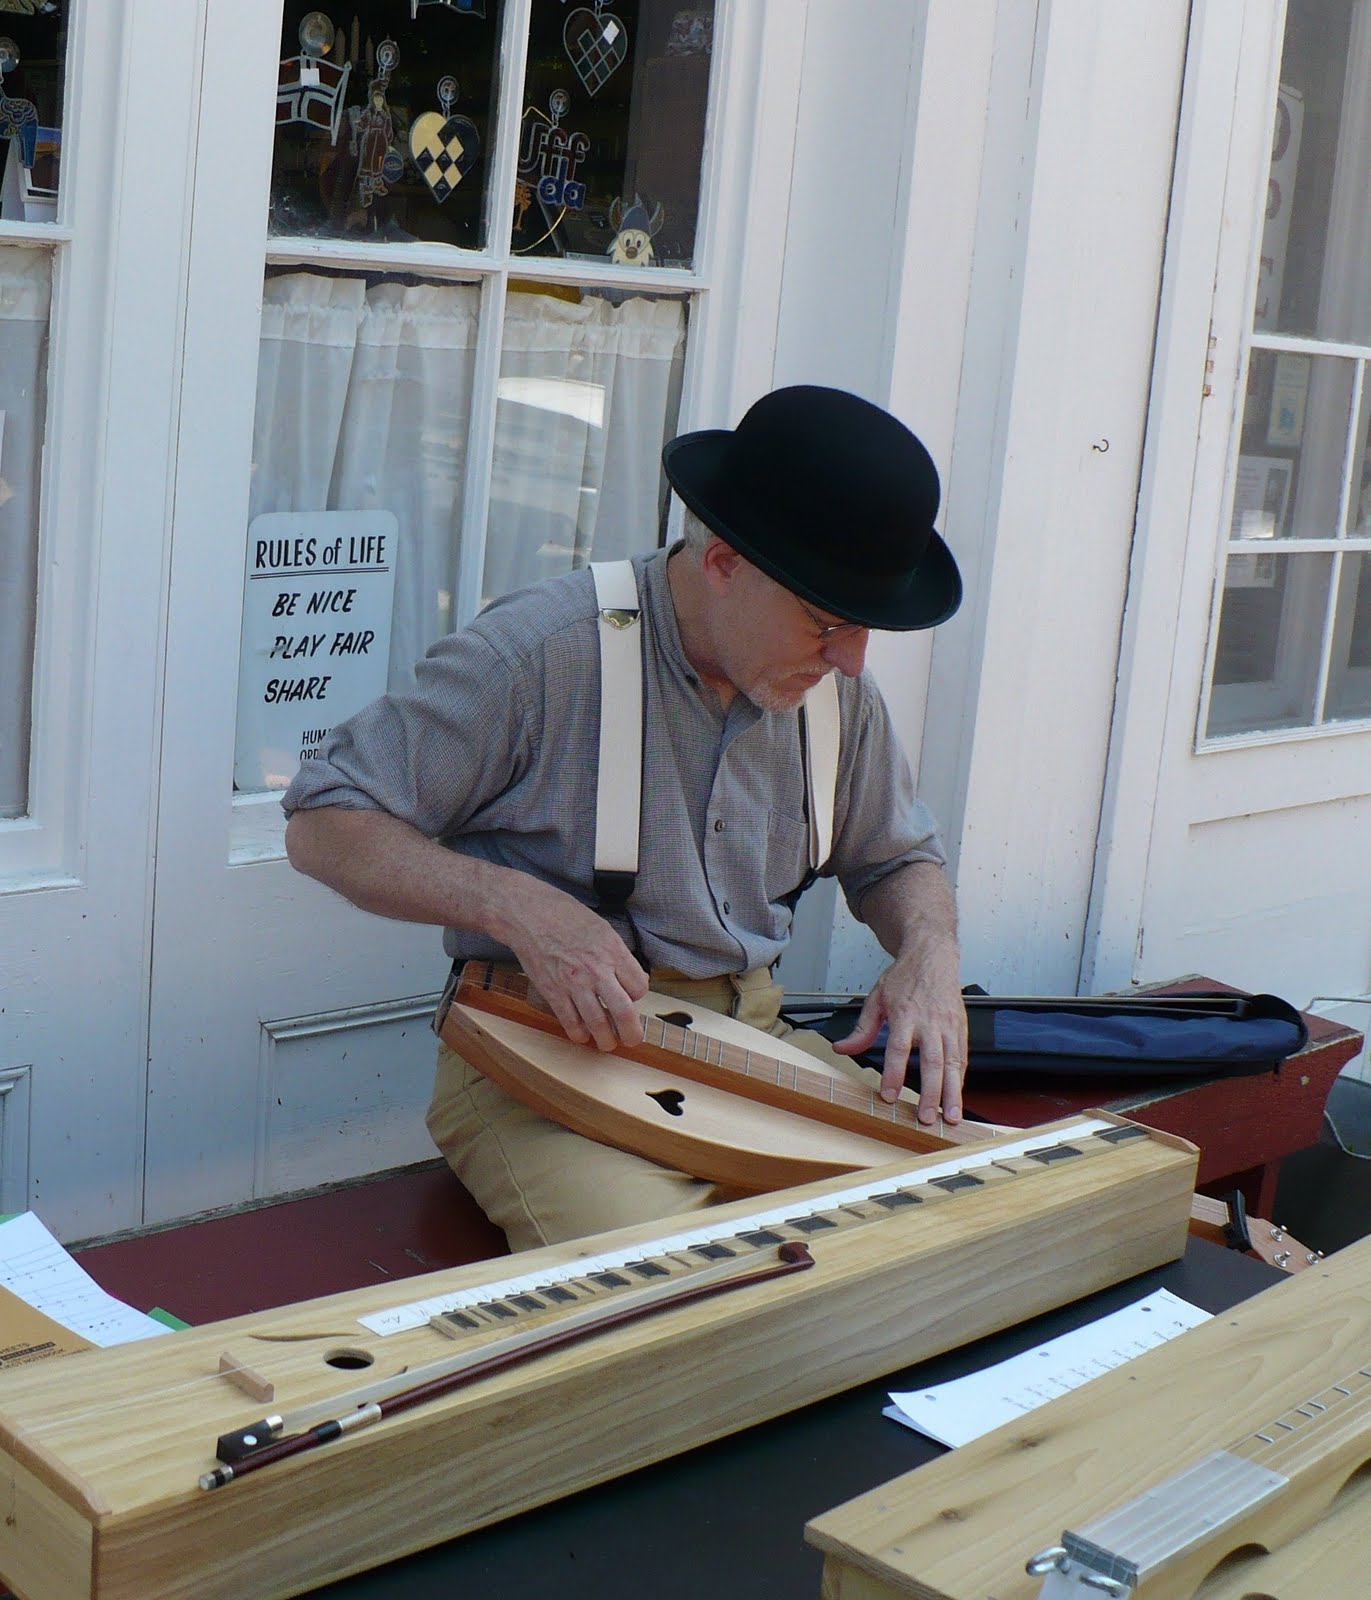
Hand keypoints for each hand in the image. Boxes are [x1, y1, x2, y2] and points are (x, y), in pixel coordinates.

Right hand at [495, 876, 648, 1051]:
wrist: (530, 915)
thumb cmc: (566, 916)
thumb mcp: (603, 928)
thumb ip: (618, 955)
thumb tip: (629, 977)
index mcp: (613, 951)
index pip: (639, 987)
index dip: (638, 995)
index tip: (631, 996)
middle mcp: (596, 970)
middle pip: (624, 1012)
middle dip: (631, 1033)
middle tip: (632, 1039)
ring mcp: (574, 983)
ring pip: (597, 1024)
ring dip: (605, 1040)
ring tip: (607, 1044)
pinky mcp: (553, 992)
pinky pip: (570, 1022)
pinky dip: (578, 1034)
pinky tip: (582, 1034)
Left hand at [831, 939, 966, 1123]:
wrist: (933, 956)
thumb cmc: (905, 977)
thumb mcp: (876, 998)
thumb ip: (862, 1028)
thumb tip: (842, 1048)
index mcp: (905, 1013)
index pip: (898, 1048)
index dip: (894, 1073)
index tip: (890, 1096)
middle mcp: (930, 1022)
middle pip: (931, 1061)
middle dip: (929, 1092)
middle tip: (924, 1117)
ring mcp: (949, 1026)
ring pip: (953, 1063)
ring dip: (952, 1093)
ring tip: (949, 1118)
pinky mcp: (961, 1028)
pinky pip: (962, 1058)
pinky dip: (960, 1080)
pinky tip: (956, 1099)